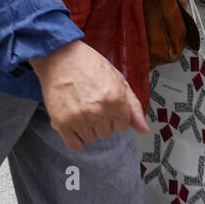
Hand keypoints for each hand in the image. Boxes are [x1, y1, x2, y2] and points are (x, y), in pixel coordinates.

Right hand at [30, 40, 147, 150]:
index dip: (115, 116)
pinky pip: (74, 145)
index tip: (106, 105)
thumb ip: (133, 107)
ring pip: (90, 139)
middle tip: (91, 103)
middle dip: (101, 122)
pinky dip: (74, 138)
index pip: (122, 126)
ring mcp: (80, 118)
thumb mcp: (119, 80)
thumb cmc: (90, 66)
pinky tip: (73, 122)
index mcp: (116, 100)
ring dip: (86, 128)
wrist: (61, 57)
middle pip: (106, 134)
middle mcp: (99, 112)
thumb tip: (143, 130)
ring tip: (80, 108)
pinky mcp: (62, 123)